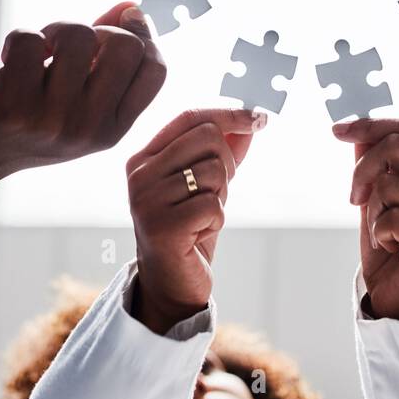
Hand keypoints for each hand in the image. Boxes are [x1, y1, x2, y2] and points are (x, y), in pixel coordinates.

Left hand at [0, 4, 165, 188]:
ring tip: (37, 50)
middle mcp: (88, 130)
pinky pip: (31, 40)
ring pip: (78, 36)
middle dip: (95, 29)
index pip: (155, 68)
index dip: (140, 35)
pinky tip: (6, 60)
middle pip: (126, 47)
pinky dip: (17, 37)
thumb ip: (106, 56)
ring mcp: (51, 121)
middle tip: (66, 44)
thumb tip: (132, 7)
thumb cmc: (21, 118)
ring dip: (52, 29)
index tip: (112, 26)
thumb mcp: (74, 100)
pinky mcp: (12, 106)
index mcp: (111, 130)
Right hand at [127, 107, 266, 332]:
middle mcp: (139, 174)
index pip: (189, 117)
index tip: (259, 117)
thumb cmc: (188, 231)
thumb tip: (251, 120)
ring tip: (201, 218)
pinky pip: (213, 205)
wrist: (171, 285)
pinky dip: (216, 219)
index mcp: (143, 158)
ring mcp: (146, 200)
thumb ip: (223, 151)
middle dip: (226, 163)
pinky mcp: (162, 227)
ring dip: (220, 197)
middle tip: (216, 193)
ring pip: (213, 171)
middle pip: (207, 137)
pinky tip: (199, 234)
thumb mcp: (205, 185)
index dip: (228, 113)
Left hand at [334, 117, 398, 322]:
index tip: (337, 131)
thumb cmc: (389, 253)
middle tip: (354, 197)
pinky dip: (378, 233)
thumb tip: (359, 132)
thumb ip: (373, 169)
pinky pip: (393, 219)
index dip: (370, 124)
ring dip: (371, 212)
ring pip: (390, 185)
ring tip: (381, 234)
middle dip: (362, 169)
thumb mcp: (374, 203)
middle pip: (397, 147)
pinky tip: (389, 248)